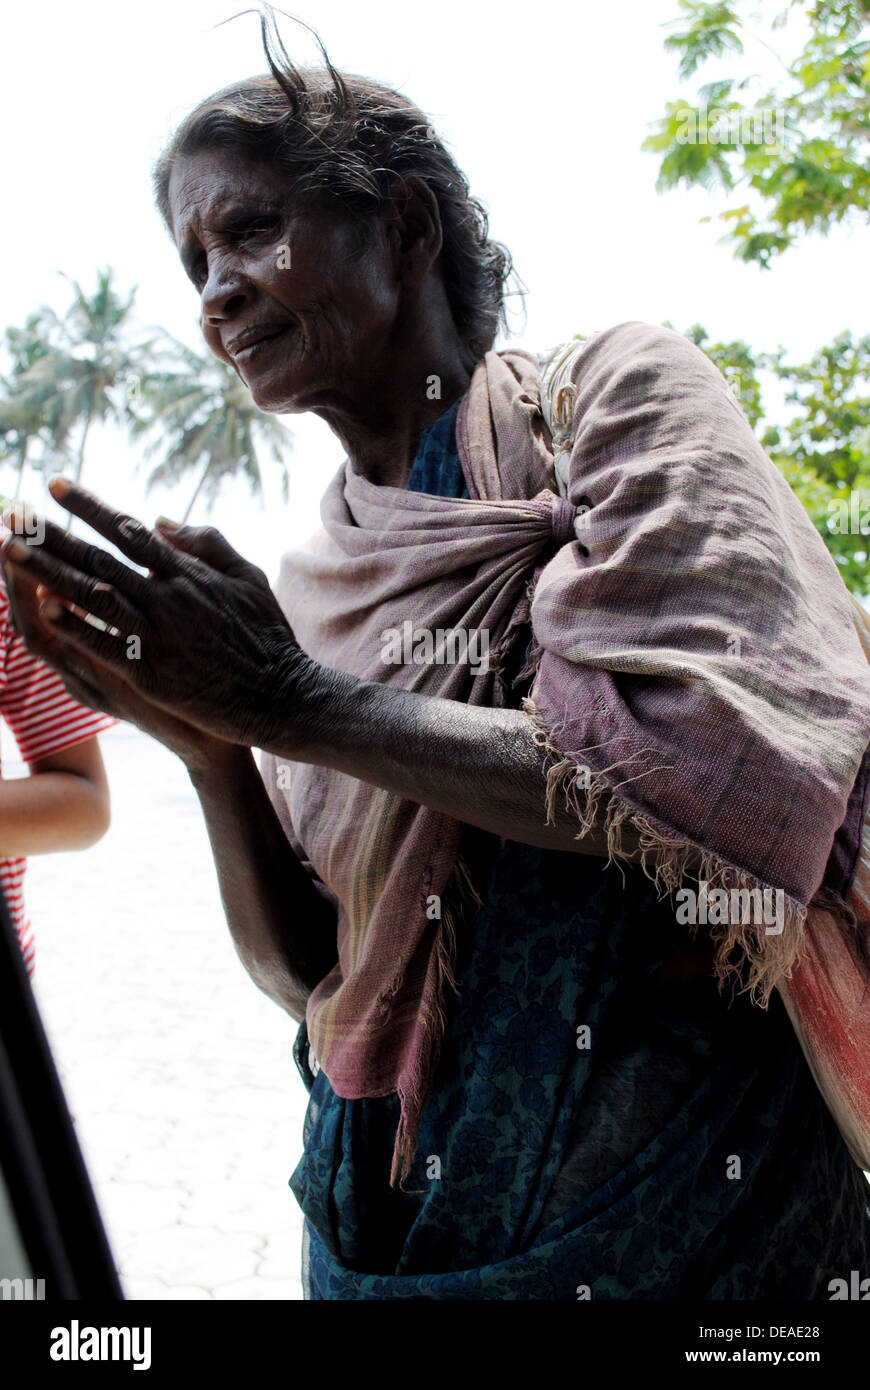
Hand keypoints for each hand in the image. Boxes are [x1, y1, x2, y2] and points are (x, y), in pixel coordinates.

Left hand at [0, 480, 313, 750]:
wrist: (282, 695)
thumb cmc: (268, 637)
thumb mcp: (249, 578)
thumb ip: (208, 544)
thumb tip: (161, 519)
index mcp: (189, 574)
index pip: (129, 530)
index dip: (89, 506)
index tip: (55, 484)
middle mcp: (169, 598)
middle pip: (99, 558)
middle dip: (53, 534)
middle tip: (15, 513)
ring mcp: (160, 635)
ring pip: (93, 595)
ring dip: (48, 572)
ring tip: (11, 550)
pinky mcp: (154, 673)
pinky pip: (105, 644)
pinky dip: (75, 624)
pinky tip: (43, 607)